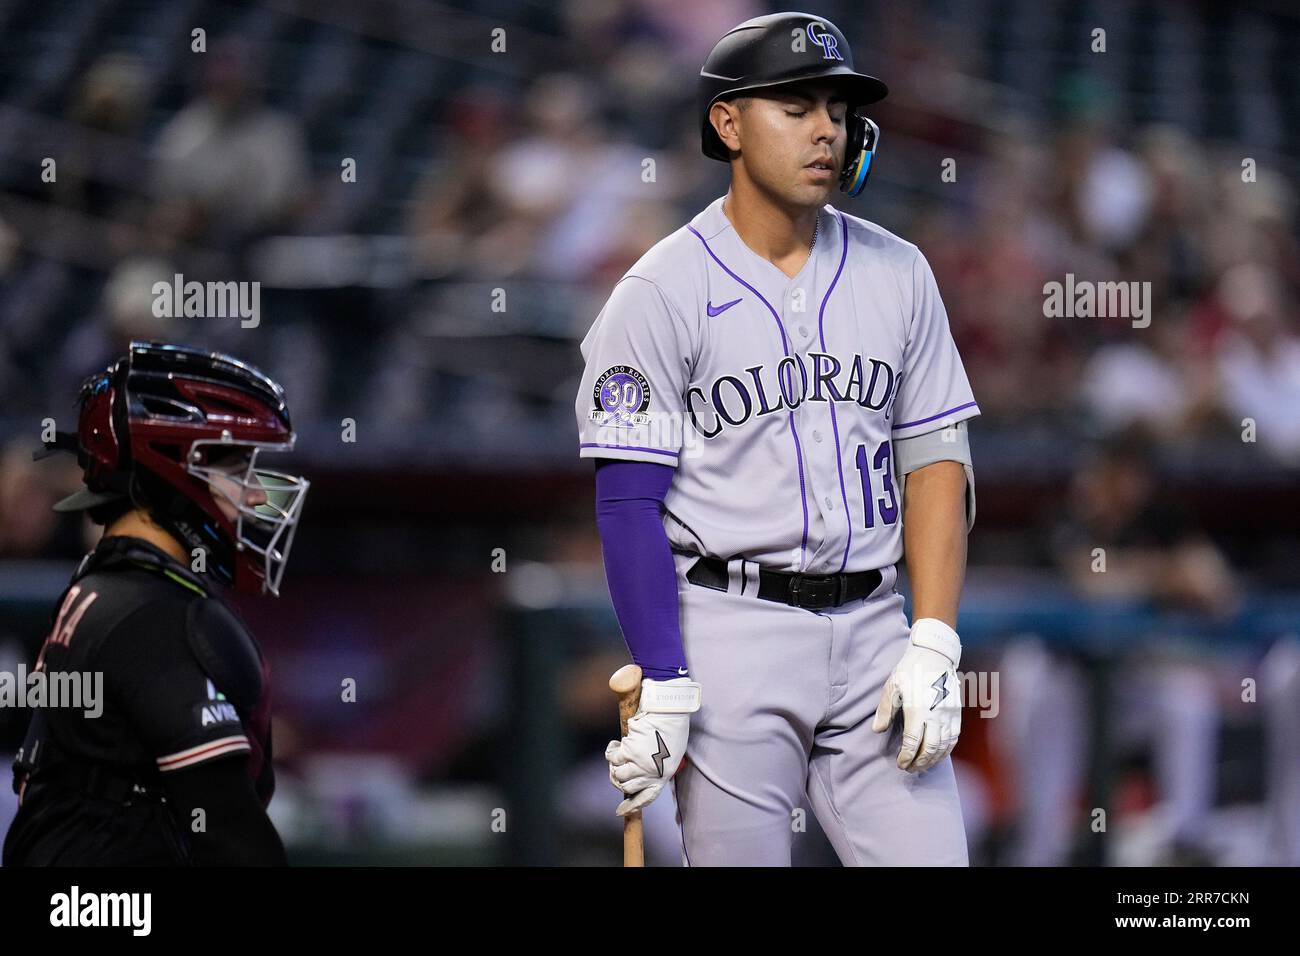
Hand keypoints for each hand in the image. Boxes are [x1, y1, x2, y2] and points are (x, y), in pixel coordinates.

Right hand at [605, 676, 700, 815]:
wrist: (670, 712)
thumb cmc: (673, 729)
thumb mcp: (672, 754)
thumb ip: (658, 765)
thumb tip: (641, 769)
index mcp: (663, 776)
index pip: (645, 798)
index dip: (632, 806)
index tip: (621, 810)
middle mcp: (650, 774)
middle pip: (626, 787)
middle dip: (619, 778)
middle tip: (618, 767)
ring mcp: (639, 764)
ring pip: (618, 774)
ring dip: (615, 765)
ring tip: (618, 753)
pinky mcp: (629, 751)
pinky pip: (613, 758)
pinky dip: (611, 752)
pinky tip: (615, 744)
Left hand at [871, 618, 961, 772]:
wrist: (935, 655)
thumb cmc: (910, 669)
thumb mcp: (892, 686)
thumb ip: (884, 710)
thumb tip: (877, 730)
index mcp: (918, 709)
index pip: (913, 742)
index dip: (907, 756)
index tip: (901, 763)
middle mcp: (936, 714)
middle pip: (930, 748)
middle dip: (919, 762)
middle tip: (910, 769)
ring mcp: (949, 714)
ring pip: (944, 746)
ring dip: (933, 759)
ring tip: (923, 766)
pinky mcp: (957, 712)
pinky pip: (954, 738)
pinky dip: (947, 750)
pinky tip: (939, 755)